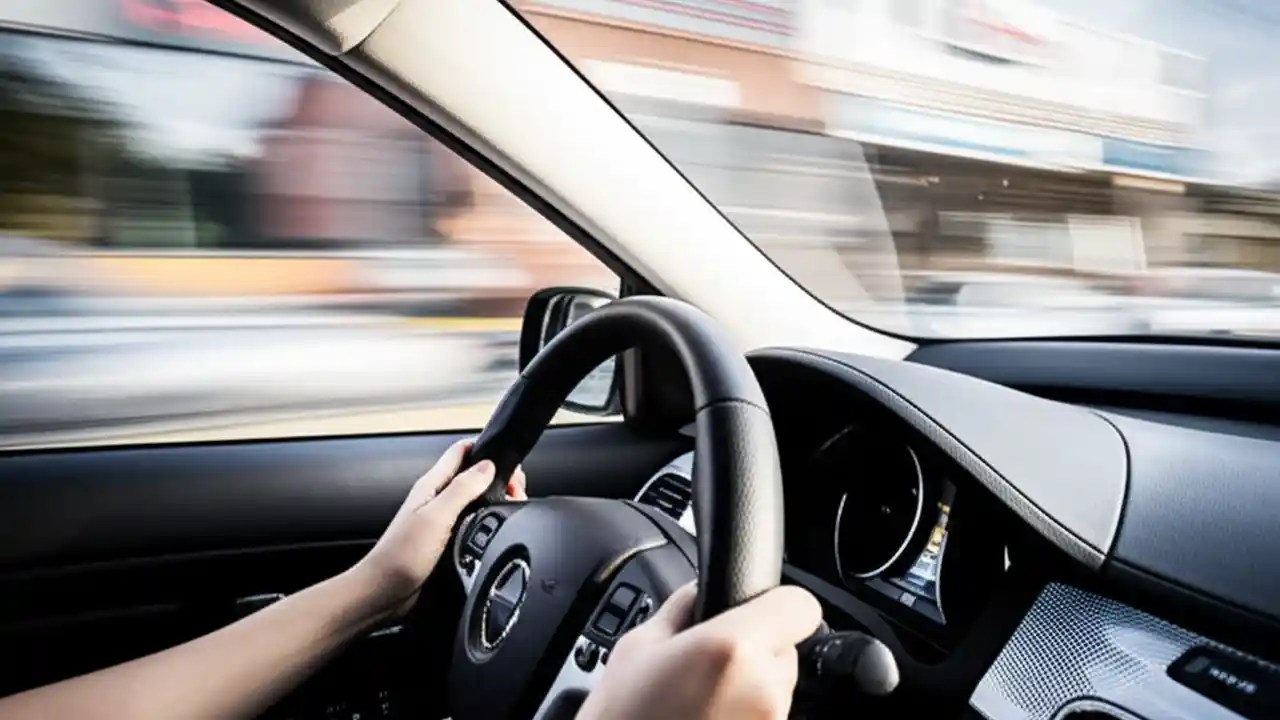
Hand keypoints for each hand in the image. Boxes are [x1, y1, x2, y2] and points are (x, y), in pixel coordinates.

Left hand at [353, 439, 527, 618]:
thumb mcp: (435, 517)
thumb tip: (488, 467)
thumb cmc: (399, 557)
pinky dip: (487, 521)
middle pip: (472, 475)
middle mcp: (436, 499)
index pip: (461, 452)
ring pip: (474, 498)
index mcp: (431, 486)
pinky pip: (472, 522)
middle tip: (516, 489)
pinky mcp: (445, 540)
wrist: (384, 593)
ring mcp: (441, 520)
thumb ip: (461, 489)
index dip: (485, 449)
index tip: (507, 458)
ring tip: (511, 505)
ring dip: (493, 498)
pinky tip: (495, 529)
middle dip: (497, 476)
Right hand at [577, 583, 821, 719]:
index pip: (800, 606)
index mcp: (732, 649)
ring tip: (702, 699)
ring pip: (778, 687)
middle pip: (787, 648)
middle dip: (756, 649)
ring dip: (751, 686)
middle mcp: (763, 690)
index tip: (754, 609)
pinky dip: (745, 715)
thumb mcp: (637, 648)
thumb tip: (699, 592)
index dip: (776, 604)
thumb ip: (681, 610)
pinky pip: (767, 717)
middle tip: (709, 663)